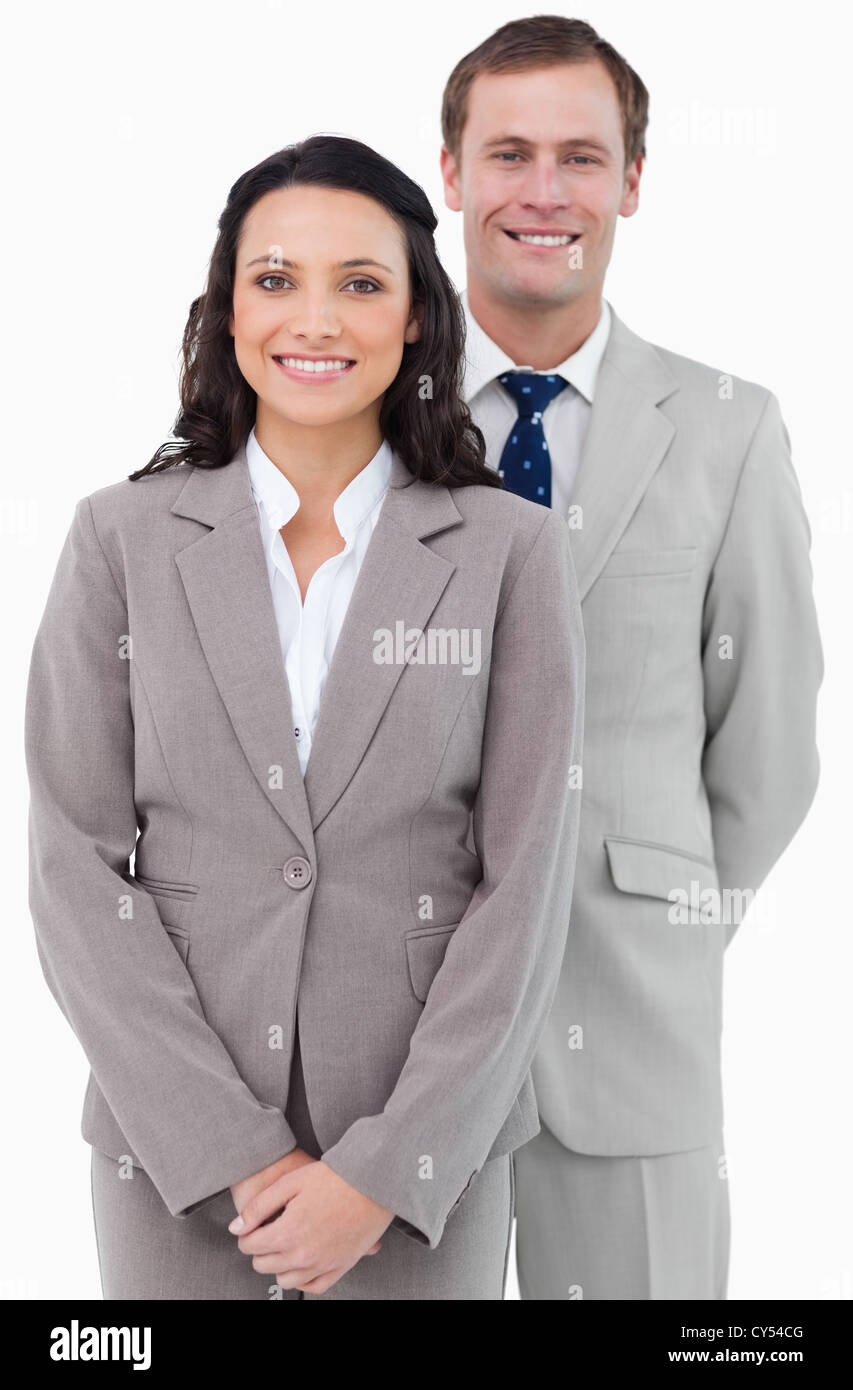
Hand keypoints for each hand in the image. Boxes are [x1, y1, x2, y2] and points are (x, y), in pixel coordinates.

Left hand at [229, 1160, 393, 1292]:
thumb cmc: (332, 1177)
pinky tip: (301, 1264)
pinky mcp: (341, 1266)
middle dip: (259, 1249)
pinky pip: (314, 1287)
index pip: (250, 1246)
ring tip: (283, 1246)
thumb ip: (258, 1207)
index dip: (246, 1234)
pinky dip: (303, 1280)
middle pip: (264, 1265)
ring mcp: (323, 1264)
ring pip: (286, 1280)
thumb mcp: (290, 1182)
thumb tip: (236, 1228)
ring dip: (278, 1266)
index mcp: (287, 1233)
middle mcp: (303, 1255)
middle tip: (266, 1232)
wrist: (372, 1181)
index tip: (251, 1226)